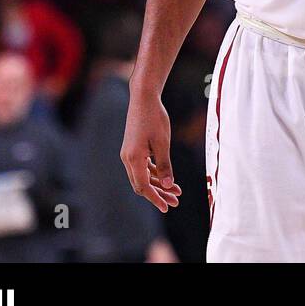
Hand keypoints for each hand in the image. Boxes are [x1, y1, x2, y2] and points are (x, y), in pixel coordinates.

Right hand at [121, 88, 182, 212]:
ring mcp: (130, 154)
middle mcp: (128, 159)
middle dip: (159, 194)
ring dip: (159, 184)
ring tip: (176, 191)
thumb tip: (169, 185)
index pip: (143, 187)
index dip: (156, 198)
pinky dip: (155, 173)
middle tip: (176, 201)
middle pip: (142, 184)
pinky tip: (168, 178)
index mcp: (133, 159)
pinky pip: (144, 167)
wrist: (143, 98)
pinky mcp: (134, 149)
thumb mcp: (163, 143)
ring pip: (144, 176)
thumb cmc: (154, 118)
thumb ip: (165, 165)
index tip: (167, 207)